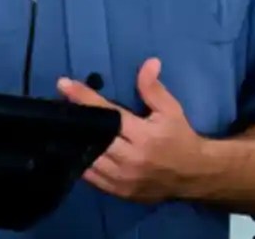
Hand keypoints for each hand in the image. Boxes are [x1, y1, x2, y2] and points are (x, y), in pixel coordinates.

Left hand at [57, 58, 204, 203]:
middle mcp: (130, 158)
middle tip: (60, 107)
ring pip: (88, 159)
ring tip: (63, 128)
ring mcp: (123, 178)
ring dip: (75, 144)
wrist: (194, 174)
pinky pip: (92, 178)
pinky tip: (75, 151)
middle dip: (75, 120)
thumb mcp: (171, 110)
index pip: (108, 114)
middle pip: (94, 138)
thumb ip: (154, 89)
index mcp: (143, 136)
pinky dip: (82, 164)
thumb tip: (149, 63)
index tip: (65, 85)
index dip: (85, 98)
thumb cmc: (180, 137)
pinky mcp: (119, 192)